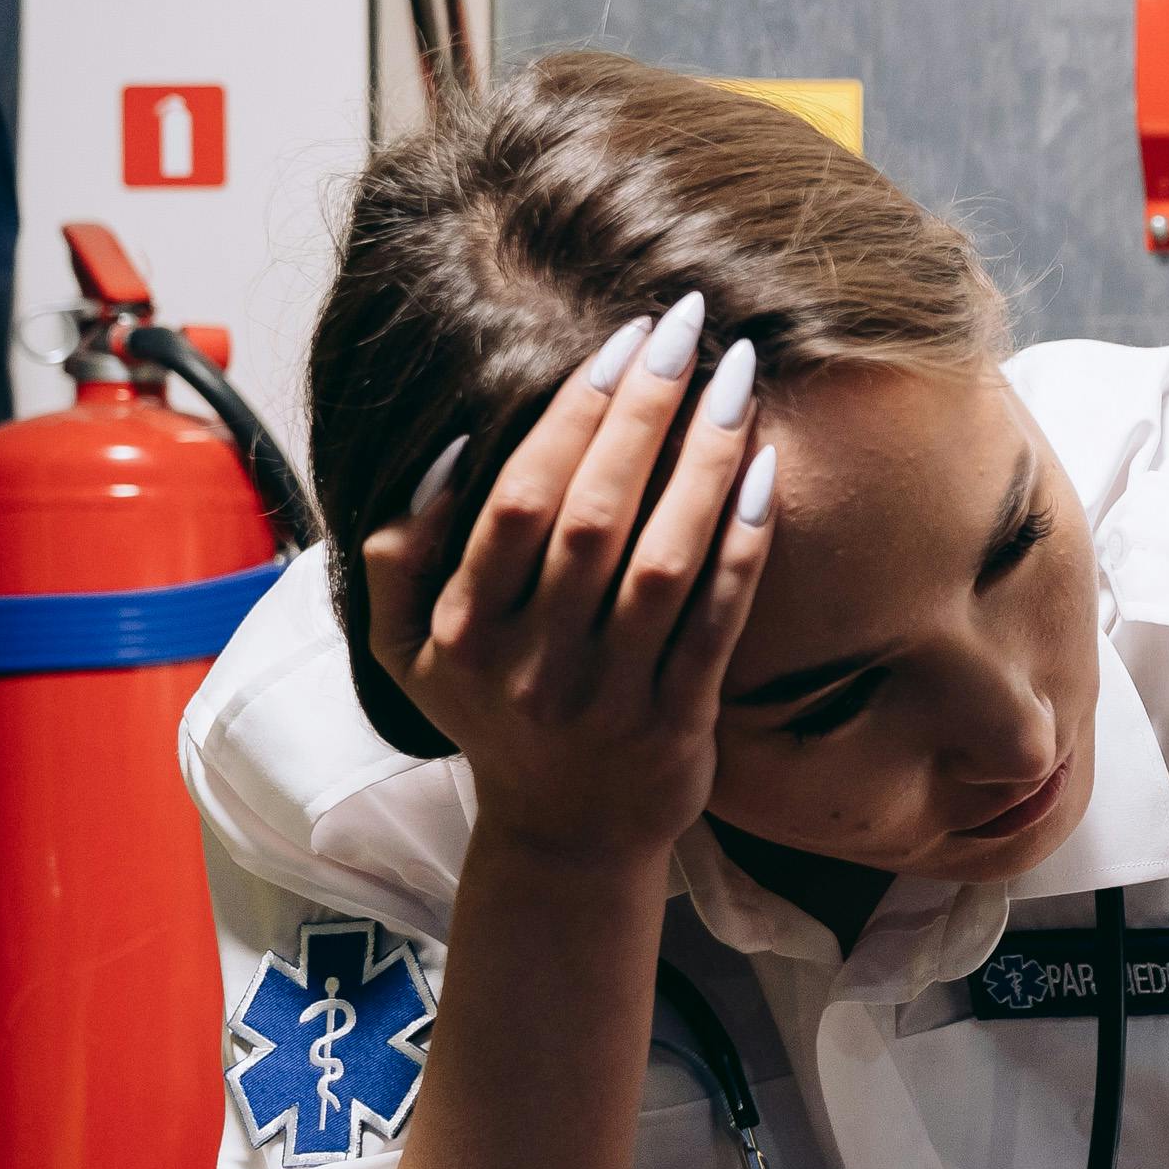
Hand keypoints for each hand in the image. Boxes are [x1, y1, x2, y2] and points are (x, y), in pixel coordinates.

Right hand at [364, 293, 777, 865]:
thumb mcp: (409, 651)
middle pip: (592, 517)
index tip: (620, 342)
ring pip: (661, 561)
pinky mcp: (677, 723)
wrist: (565, 840)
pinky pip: (716, 620)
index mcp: (463, 631)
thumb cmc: (492, 717)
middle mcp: (531, 663)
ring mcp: (607, 696)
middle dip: (642, 410)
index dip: (570, 414)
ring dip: (703, 462)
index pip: (518, 499)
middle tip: (688, 328)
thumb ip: (400, 557)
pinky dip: (744, 544)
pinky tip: (768, 472)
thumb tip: (449, 451)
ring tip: (738, 380)